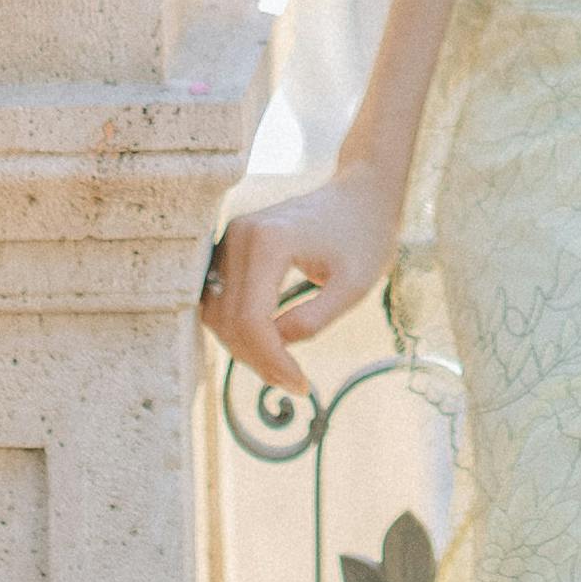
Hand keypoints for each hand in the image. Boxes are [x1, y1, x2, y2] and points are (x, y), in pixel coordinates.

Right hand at [203, 162, 405, 399]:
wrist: (359, 196)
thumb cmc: (364, 237)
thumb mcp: (353, 286)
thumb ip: (314, 318)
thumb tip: (277, 346)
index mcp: (269, 242)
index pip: (251, 318)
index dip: (271, 360)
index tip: (301, 385)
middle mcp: (239, 236)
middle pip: (228, 320)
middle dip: (258, 359)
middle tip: (294, 382)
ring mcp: (229, 239)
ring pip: (216, 313)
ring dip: (244, 347)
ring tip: (283, 366)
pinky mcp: (230, 247)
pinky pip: (219, 300)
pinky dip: (238, 329)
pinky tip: (268, 344)